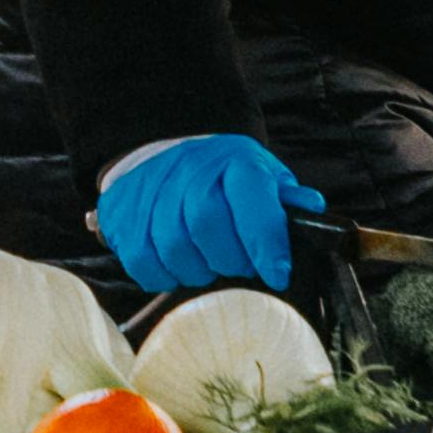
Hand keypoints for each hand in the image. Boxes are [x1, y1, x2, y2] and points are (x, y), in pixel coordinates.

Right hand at [93, 132, 323, 297]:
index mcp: (233, 160)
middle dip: (230, 259)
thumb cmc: (224, 179)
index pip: (250, 198)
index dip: (266, 242)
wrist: (165, 157)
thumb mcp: (263, 179)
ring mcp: (150, 190)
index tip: (277, 273)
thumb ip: (286, 200)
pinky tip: (179, 267)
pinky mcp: (121, 214)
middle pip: (206, 224)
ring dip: (198, 270)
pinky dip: (164, 275)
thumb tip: (311, 209)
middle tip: (240, 267)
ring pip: (173, 247)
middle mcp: (189, 169)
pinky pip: (142, 262)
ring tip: (209, 265)